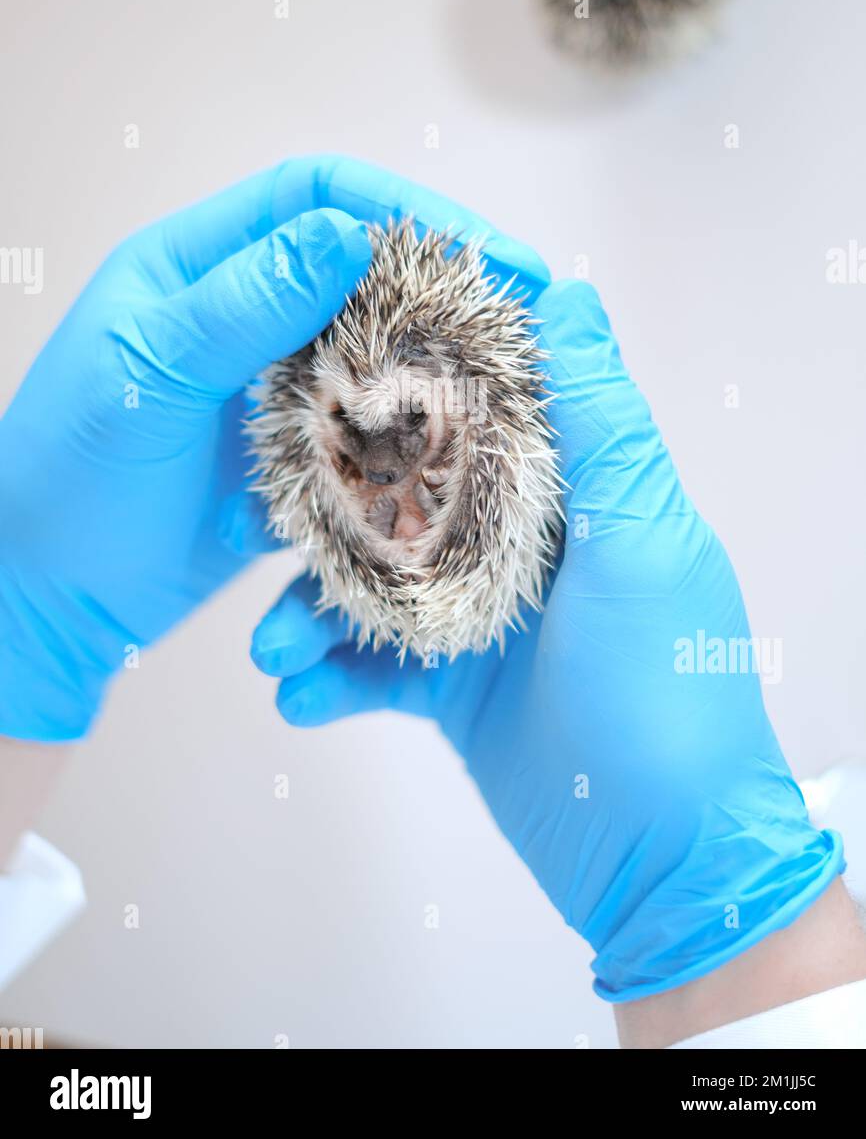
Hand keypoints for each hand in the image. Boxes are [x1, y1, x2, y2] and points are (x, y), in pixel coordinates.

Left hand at [0, 155, 548, 740]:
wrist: (39, 602)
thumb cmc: (62, 479)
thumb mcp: (147, 377)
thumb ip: (242, 305)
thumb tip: (348, 232)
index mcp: (195, 267)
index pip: (314, 198)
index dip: (403, 211)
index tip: (482, 254)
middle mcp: (237, 317)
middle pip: (359, 276)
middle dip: (437, 296)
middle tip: (520, 324)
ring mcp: (260, 390)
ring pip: (368, 360)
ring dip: (426, 376)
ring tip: (503, 395)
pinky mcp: (280, 459)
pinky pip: (355, 439)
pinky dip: (395, 450)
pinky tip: (443, 469)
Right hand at [252, 277, 842, 1002]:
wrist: (665, 859)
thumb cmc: (672, 687)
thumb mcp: (641, 540)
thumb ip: (603, 422)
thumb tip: (569, 293)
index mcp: (572, 489)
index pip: (485, 403)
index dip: (415, 368)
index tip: (337, 334)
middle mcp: (521, 541)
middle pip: (404, 494)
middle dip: (330, 508)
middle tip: (265, 516)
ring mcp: (479, 615)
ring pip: (371, 586)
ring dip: (310, 611)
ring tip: (269, 647)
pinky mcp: (450, 688)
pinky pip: (371, 669)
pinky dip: (330, 682)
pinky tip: (296, 698)